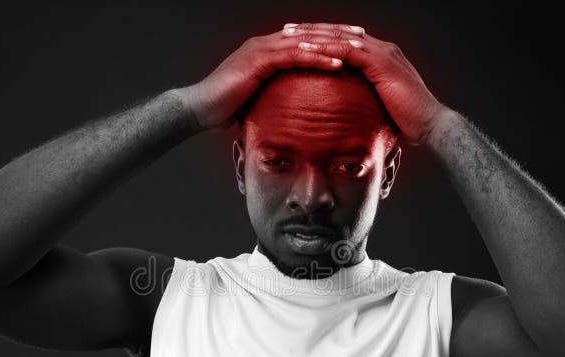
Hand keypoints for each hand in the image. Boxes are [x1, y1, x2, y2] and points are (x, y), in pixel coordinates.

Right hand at [176, 24, 365, 130]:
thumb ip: (274, 98)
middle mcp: (266, 44)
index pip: (305, 39)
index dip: (330, 40)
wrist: (199, 109)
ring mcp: (261, 49)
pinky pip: (294, 56)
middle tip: (365, 36)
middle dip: (338, 35)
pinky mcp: (258, 60)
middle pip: (309, 34)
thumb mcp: (257, 100)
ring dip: (334, 44)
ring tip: (360, 48)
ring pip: (306, 41)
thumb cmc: (224, 109)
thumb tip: (290, 114)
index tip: (355, 44)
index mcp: (268, 51)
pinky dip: (317, 58)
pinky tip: (337, 64)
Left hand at [281, 22, 450, 145]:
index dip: (323, 38)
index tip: (299, 39)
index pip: (347, 40)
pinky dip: (326, 48)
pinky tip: (306, 49)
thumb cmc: (408, 122)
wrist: (430, 124)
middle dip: (313, 29)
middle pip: (340, 32)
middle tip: (287, 28)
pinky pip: (347, 50)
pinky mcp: (381, 63)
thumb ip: (365, 101)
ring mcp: (382, 53)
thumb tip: (350, 114)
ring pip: (341, 36)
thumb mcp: (380, 107)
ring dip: (314, 34)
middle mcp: (381, 49)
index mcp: (381, 57)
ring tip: (290, 34)